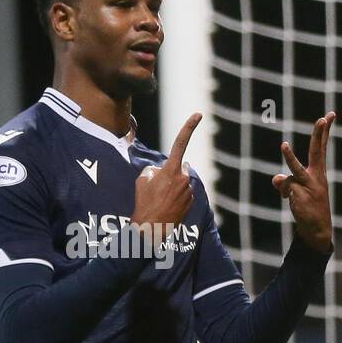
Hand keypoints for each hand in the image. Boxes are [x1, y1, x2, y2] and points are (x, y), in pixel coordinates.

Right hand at [132, 111, 200, 229]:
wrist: (152, 228)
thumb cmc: (144, 203)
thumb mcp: (142, 180)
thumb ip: (154, 169)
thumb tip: (162, 171)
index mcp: (172, 170)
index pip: (180, 143)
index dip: (189, 127)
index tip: (198, 114)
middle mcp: (184, 178)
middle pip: (180, 167)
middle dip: (172, 172)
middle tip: (158, 186)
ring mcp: (189, 191)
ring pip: (182, 182)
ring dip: (174, 186)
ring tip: (160, 199)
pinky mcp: (191, 203)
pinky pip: (184, 194)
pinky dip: (177, 197)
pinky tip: (166, 206)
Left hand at [273, 111, 334, 252]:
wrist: (316, 229)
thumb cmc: (308, 206)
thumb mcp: (297, 191)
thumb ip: (286, 182)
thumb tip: (277, 178)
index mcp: (319, 172)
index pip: (322, 147)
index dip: (325, 131)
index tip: (330, 114)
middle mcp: (316, 176)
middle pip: (316, 151)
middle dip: (319, 134)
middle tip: (322, 119)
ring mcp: (308, 185)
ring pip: (295, 169)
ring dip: (289, 157)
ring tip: (284, 145)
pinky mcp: (299, 195)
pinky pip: (284, 187)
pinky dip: (283, 192)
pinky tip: (289, 200)